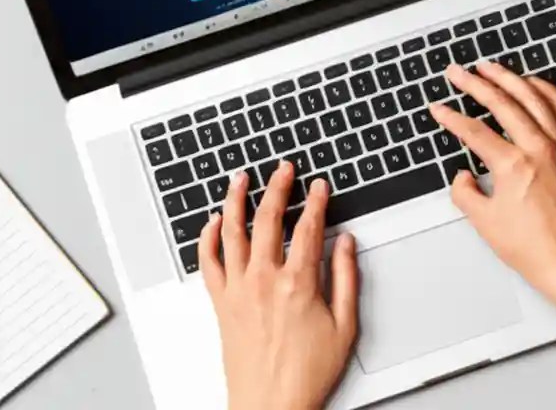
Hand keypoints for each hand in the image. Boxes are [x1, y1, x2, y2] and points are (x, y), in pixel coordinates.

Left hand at [199, 162, 358, 409]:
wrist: (270, 406)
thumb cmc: (306, 374)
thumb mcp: (345, 326)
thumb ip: (346, 279)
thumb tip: (346, 244)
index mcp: (297, 284)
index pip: (308, 228)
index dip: (316, 201)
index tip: (319, 187)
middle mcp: (263, 280)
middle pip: (268, 219)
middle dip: (278, 187)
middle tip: (284, 169)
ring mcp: (237, 289)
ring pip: (232, 231)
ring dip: (236, 199)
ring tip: (241, 179)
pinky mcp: (220, 303)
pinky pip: (208, 261)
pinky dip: (208, 237)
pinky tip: (212, 222)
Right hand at [430, 63, 555, 306]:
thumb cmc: (538, 248)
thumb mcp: (486, 224)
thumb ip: (466, 193)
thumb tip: (464, 177)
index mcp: (514, 166)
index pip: (474, 131)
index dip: (451, 117)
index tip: (439, 109)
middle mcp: (540, 149)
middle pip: (503, 103)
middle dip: (475, 83)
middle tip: (458, 73)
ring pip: (534, 97)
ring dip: (510, 77)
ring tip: (491, 67)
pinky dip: (546, 91)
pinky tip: (534, 85)